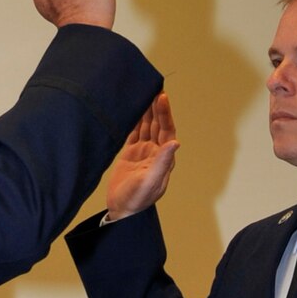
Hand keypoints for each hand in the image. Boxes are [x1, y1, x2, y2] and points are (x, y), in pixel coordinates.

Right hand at [105, 93, 179, 217]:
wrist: (121, 210)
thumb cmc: (137, 200)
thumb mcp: (150, 181)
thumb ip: (162, 162)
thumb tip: (175, 143)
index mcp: (164, 159)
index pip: (167, 130)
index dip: (165, 113)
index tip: (161, 97)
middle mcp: (156, 153)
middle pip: (158, 125)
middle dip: (157, 107)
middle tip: (155, 87)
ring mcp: (143, 153)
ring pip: (147, 126)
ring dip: (147, 111)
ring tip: (145, 92)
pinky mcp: (130, 154)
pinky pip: (135, 132)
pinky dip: (135, 120)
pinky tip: (135, 108)